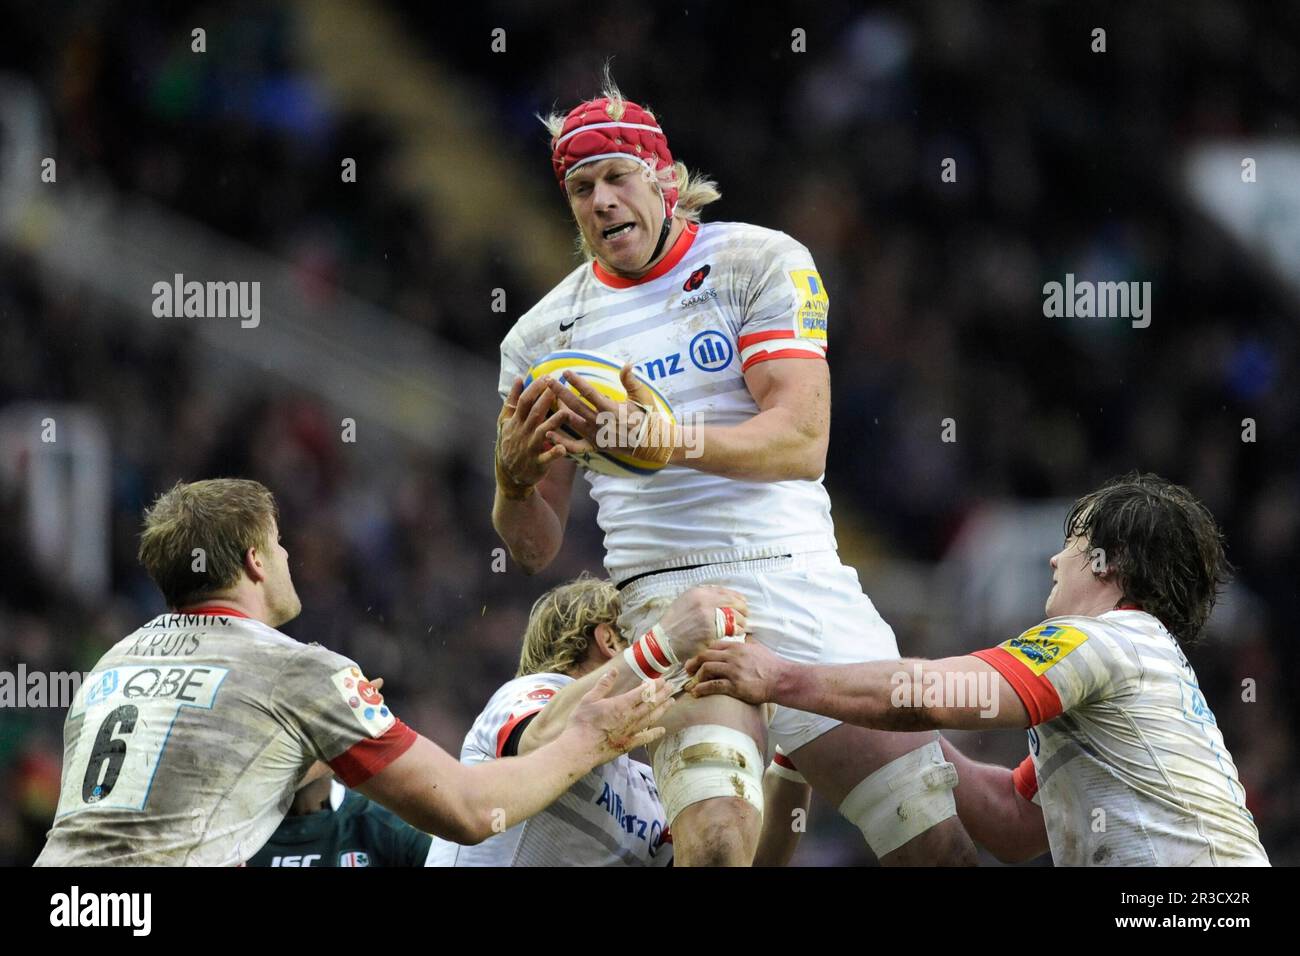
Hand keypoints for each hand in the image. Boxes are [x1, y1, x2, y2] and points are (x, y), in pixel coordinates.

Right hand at [497, 375, 581, 492]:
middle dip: (545, 399)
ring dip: (553, 423)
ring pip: (542, 433)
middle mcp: (523, 433)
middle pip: (535, 413)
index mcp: (516, 422)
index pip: (524, 402)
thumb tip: (518, 378)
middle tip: (557, 386)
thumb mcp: (505, 421)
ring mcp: (530, 448)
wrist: (509, 474)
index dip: (534, 389)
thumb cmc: (510, 442)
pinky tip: (563, 448)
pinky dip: (554, 453)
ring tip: (565, 413)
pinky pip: (547, 458)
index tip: (546, 377)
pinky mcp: (538, 463)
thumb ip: (512, 400)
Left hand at [543, 365, 675, 463]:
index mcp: (611, 409)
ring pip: (572, 422)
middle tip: (547, 381)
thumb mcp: (641, 396)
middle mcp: (600, 422)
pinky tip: (548, 433)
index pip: (589, 393)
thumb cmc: (646, 416)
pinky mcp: (595, 446)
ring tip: (545, 400)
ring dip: (557, 410)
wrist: (650, 442)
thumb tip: (628, 364)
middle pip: (575, 405)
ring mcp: (596, 435)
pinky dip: (561, 442)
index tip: (565, 372)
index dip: (576, 381)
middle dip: (559, 392)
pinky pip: (575, 447)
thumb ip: (630, 380)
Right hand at [565, 671, 673, 763]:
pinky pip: (645, 738)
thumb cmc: (582, 722)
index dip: (654, 686)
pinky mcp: (628, 744)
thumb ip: (603, 685)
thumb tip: (613, 671)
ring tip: (671, 702)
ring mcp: (631, 732)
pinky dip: (654, 733)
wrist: (580, 748)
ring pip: (651, 718)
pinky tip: (662, 730)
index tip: (662, 680)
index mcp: (621, 704)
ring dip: (662, 709)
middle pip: (651, 704)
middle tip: (672, 687)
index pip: (643, 692)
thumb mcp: (589, 699)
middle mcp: (630, 717)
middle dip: (662, 694)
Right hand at [657, 586, 747, 660]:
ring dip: (741, 621)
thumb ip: (701, 597)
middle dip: (742, 608)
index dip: (736, 597)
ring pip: (735, 615)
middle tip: (745, 614)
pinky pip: (731, 628)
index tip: (741, 602)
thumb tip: (719, 596)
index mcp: (698, 592)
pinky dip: (737, 630)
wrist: (665, 641)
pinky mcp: (711, 630)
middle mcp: (704, 600)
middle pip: (733, 602)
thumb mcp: (684, 602)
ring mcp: (708, 615)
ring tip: (741, 625)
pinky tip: (736, 633)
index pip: (725, 591)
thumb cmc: (674, 623)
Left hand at [685, 638, 787, 704]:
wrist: (781, 679)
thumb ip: (748, 642)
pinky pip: (713, 686)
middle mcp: (733, 656)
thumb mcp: (758, 647)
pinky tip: (696, 693)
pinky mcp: (735, 686)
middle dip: (693, 663)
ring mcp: (733, 671)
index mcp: (737, 647)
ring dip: (696, 676)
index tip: (697, 659)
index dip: (702, 652)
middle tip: (687, 670)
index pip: (713, 645)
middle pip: (705, 656)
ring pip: (706, 669)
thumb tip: (745, 636)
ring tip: (691, 683)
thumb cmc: (771, 664)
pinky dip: (702, 689)